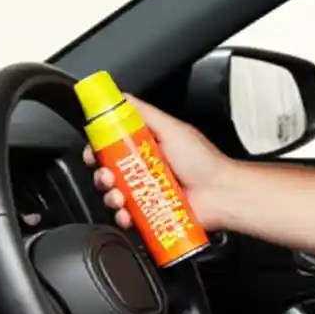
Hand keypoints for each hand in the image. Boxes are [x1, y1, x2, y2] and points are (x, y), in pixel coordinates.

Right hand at [81, 94, 231, 229]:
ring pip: (114, 194)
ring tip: (119, 195)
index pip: (113, 145)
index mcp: (148, 147)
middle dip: (102, 174)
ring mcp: (146, 193)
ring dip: (110, 195)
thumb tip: (122, 97)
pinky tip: (127, 213)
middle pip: (109, 171)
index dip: (99, 148)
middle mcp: (145, 169)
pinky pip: (126, 216)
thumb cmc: (204, 162)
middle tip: (107, 174)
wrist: (221, 194)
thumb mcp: (172, 129)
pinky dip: (122, 216)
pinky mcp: (149, 214)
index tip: (93, 150)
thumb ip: (146, 113)